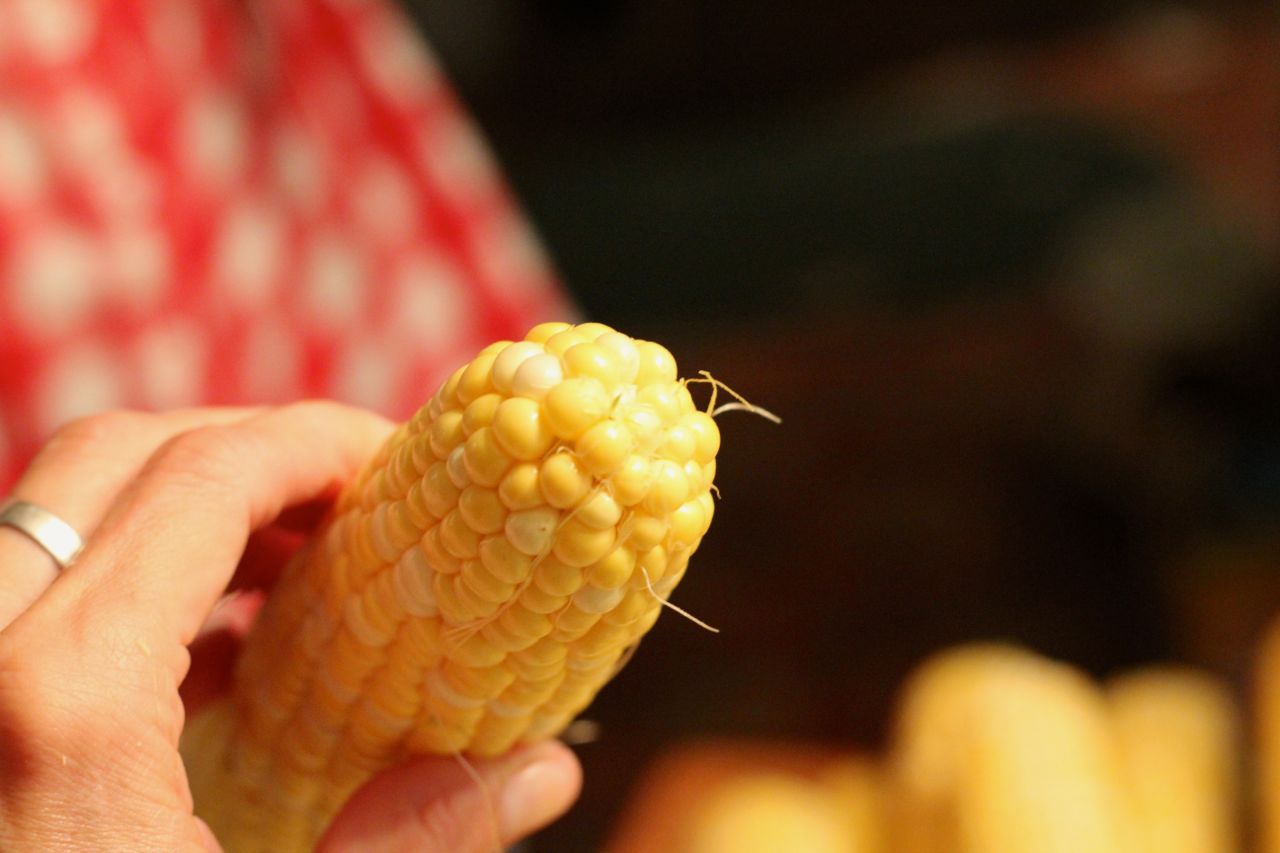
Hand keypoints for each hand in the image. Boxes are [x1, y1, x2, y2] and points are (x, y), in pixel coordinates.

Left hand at [0, 402, 581, 850]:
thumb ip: (411, 845)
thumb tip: (539, 770)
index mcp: (61, 705)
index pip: (201, 479)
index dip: (316, 443)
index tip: (402, 462)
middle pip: (112, 461)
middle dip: (250, 452)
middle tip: (356, 497)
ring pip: (58, 520)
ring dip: (190, 516)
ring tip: (302, 571)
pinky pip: (33, 602)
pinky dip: (134, 588)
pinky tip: (219, 659)